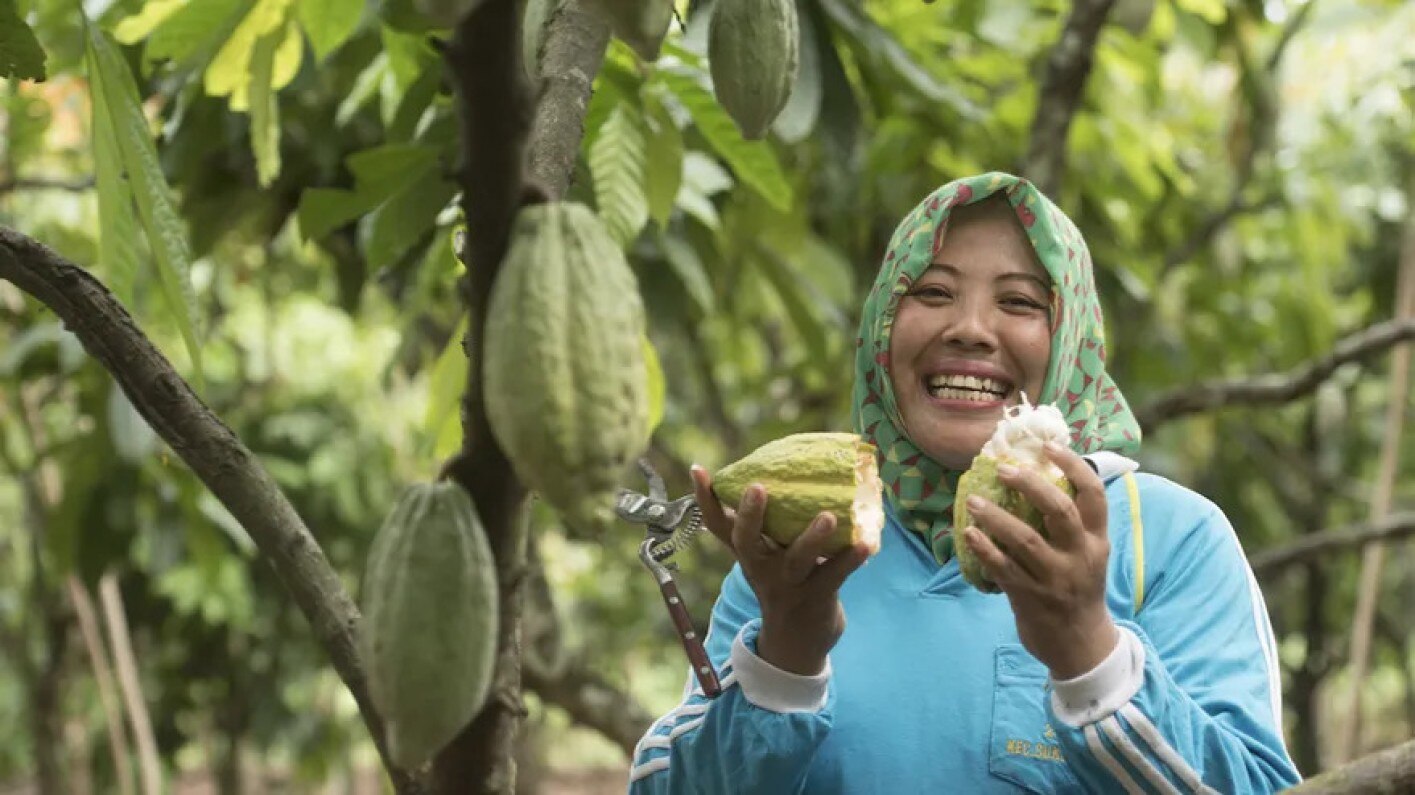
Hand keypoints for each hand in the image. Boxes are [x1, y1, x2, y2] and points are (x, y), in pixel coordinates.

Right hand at [691, 465, 871, 675]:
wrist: (795, 642)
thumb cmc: (782, 581)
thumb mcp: (765, 556)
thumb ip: (767, 523)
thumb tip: (777, 468)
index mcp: (748, 553)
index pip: (718, 526)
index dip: (705, 499)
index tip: (698, 469)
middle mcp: (761, 567)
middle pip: (748, 542)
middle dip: (750, 515)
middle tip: (756, 487)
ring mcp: (789, 584)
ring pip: (796, 560)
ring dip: (812, 538)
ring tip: (827, 517)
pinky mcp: (817, 596)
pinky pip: (835, 575)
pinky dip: (851, 559)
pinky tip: (867, 543)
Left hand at [960, 442, 1117, 679]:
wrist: (1081, 647)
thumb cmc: (1078, 591)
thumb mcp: (1088, 556)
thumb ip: (1071, 526)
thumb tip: (1035, 480)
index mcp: (1097, 541)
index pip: (1094, 494)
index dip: (1073, 465)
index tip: (1049, 445)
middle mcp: (1080, 556)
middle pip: (1059, 511)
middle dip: (1030, 485)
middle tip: (1003, 469)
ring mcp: (1056, 579)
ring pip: (1026, 539)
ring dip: (996, 517)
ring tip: (973, 500)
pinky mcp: (1031, 598)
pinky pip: (1004, 568)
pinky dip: (985, 549)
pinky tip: (968, 534)